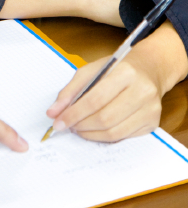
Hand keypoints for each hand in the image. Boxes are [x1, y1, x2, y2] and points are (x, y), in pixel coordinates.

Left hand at [45, 21, 187, 141]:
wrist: (149, 69)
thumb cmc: (117, 69)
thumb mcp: (91, 70)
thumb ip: (70, 90)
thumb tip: (53, 112)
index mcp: (125, 73)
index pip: (95, 99)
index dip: (74, 113)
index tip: (58, 122)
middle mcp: (142, 91)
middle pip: (105, 118)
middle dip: (81, 125)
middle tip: (68, 126)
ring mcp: (150, 109)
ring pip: (114, 132)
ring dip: (90, 134)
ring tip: (79, 128)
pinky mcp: (153, 123)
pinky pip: (124, 137)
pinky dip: (104, 137)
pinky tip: (95, 130)